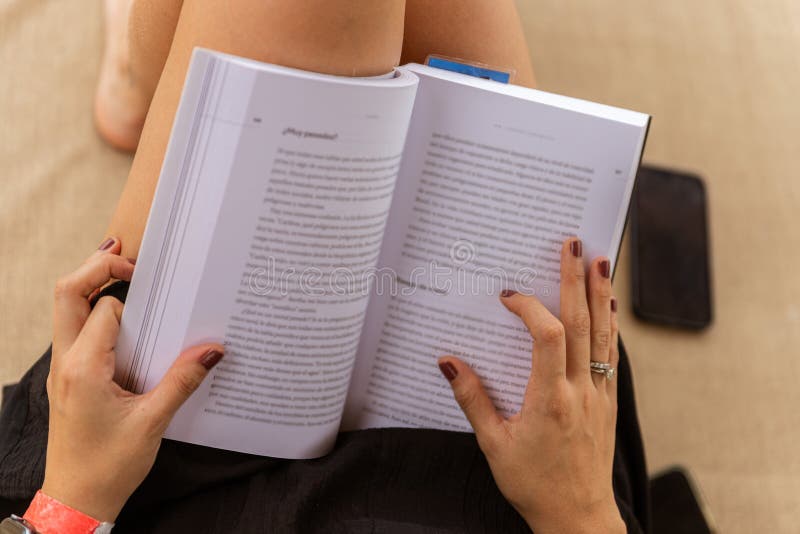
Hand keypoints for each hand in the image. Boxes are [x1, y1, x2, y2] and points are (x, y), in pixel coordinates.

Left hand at [43, 237, 224, 521]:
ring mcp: (64, 369)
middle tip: (125, 252)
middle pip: (67, 294)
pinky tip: (119, 309)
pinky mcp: (70, 377)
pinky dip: (92, 309)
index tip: (162, 291)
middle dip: (94, 265)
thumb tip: (213, 350)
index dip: (132, 295)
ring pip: (65, 309)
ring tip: (121, 265)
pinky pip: (75, 329)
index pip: (105, 310)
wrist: (77, 499)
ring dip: (90, 283)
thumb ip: (182, 380)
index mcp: (84, 369)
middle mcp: (66, 362)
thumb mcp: (152, 422)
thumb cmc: (107, 466)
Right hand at [438, 237, 624, 533]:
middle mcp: (580, 391)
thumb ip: (472, 399)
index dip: (529, 309)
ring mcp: (599, 395)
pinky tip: (609, 307)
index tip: (510, 296)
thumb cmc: (534, 485)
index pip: (545, 337)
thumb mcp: (494, 445)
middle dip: (575, 281)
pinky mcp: (608, 402)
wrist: (578, 518)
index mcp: (550, 400)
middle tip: (573, 246)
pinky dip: (610, 327)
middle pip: (580, 325)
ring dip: (601, 295)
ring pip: (602, 335)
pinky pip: (611, 355)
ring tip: (599, 261)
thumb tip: (447, 362)